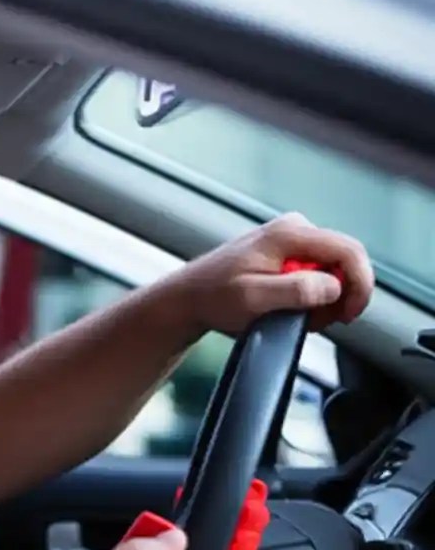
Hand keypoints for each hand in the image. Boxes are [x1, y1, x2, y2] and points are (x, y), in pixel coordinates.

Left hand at [168, 212, 373, 333]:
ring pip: (334, 270)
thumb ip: (296, 290)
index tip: (349, 314)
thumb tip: (332, 286)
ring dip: (326, 299)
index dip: (360, 284)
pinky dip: (314, 296)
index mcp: (289, 233)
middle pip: (346, 260)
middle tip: (319, 321)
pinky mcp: (289, 253)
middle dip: (342, 295)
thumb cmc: (213, 296)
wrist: (189, 297)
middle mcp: (295, 228)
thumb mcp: (254, 298)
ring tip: (298, 317)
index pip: (349, 251)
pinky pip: (319, 273)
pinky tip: (292, 309)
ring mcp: (292, 240)